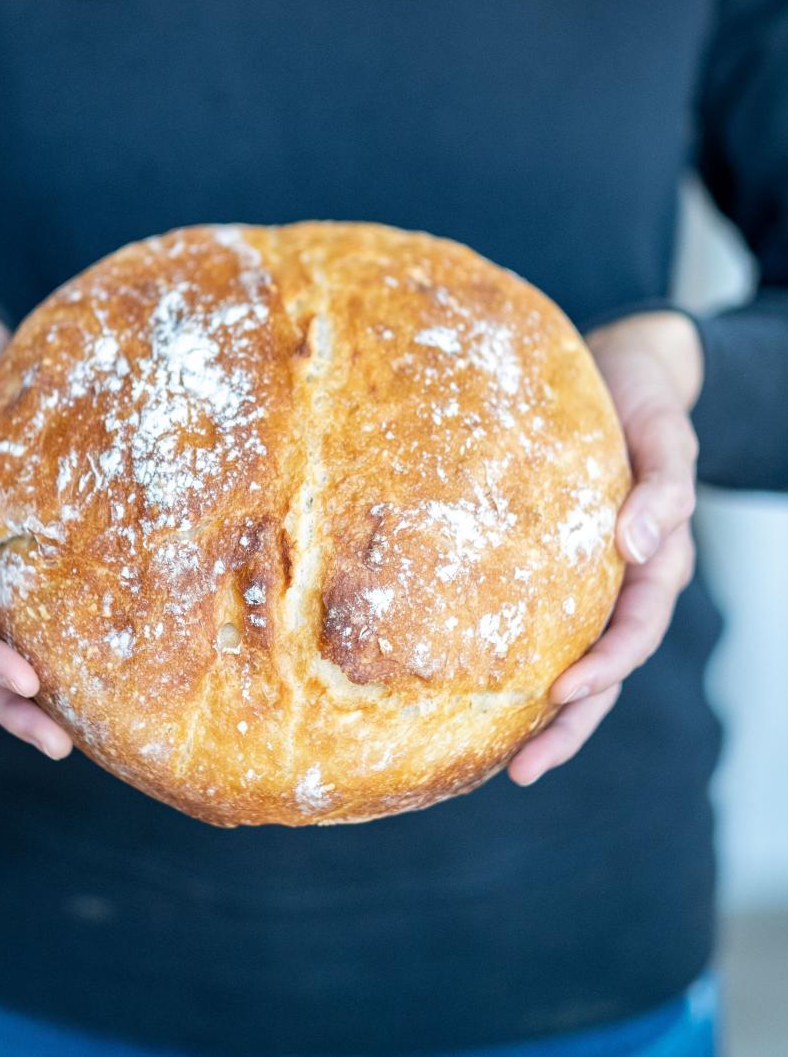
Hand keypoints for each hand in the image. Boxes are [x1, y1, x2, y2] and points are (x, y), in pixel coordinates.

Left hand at [508, 310, 701, 785]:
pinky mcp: (551, 563)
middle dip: (569, 723)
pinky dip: (515, 659)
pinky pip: (537, 620)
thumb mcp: (666, 435)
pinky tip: (475, 684)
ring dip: (544, 713)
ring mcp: (589, 578)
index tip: (562, 691)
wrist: (623, 372)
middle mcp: (622, 582)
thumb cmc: (645, 402)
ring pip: (570, 656)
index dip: (605, 667)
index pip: (635, 630)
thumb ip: (663, 487)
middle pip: (603, 668)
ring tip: (500, 760)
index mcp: (657, 561)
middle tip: (522, 769)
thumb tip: (635, 543)